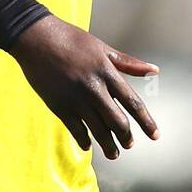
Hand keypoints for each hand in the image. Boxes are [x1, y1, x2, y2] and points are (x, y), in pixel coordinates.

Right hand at [10, 14, 159, 158]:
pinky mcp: (59, 105)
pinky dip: (84, 139)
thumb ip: (128, 63)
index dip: (146, 122)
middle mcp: (94, 88)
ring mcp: (76, 98)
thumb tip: (155, 70)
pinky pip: (76, 129)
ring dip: (108, 145)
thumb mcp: (102, 48)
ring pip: (98, 130)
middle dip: (126, 137)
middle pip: (117, 121)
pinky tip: (88, 145)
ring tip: (114, 154)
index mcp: (108, 72)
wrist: (36, 37)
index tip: (155, 135)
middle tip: (129, 145)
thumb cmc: (71, 39)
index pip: (133, 103)